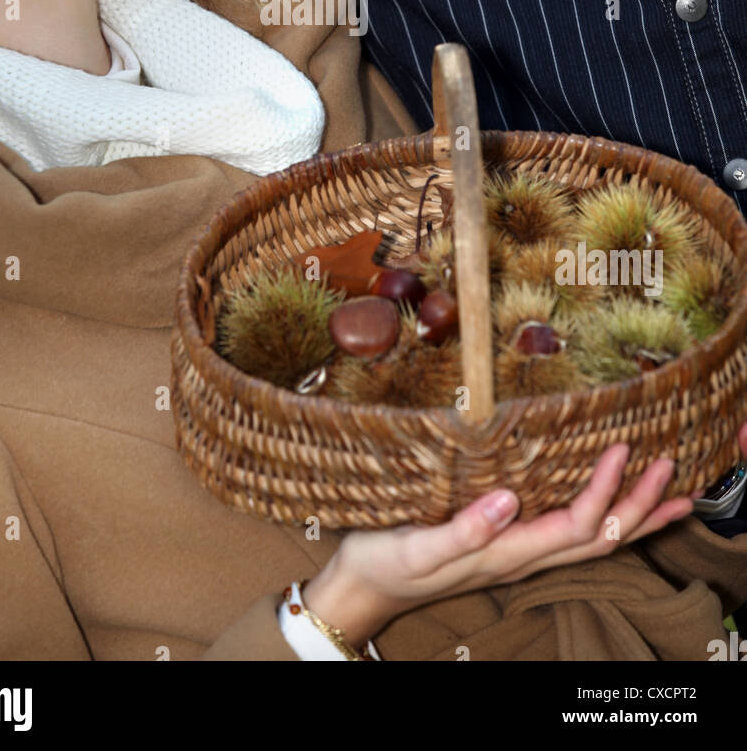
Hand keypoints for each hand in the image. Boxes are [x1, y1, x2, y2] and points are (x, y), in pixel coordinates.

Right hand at [304, 440, 715, 646]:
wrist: (364, 587)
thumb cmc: (387, 561)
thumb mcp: (418, 546)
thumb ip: (464, 528)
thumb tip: (508, 499)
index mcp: (507, 554)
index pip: (574, 525)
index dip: (603, 490)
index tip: (621, 448)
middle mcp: (522, 557)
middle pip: (598, 538)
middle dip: (639, 506)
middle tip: (671, 468)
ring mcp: (518, 555)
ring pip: (591, 542)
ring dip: (633, 518)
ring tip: (668, 496)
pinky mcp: (508, 547)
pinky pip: (570, 536)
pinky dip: (602, 520)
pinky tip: (607, 503)